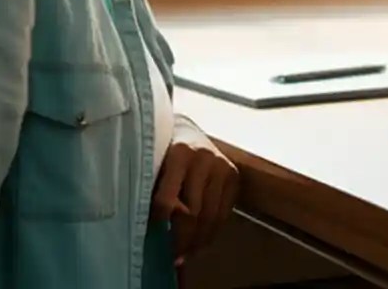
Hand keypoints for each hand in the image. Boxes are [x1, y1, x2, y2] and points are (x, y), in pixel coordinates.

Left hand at [151, 119, 238, 265]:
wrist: (186, 130)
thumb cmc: (162, 151)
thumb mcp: (153, 163)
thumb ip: (155, 189)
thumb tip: (158, 224)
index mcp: (179, 152)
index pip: (167, 199)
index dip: (159, 222)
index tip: (154, 236)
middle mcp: (204, 158)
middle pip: (193, 211)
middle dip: (182, 239)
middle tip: (174, 256)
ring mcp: (222, 166)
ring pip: (211, 215)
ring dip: (199, 240)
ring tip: (187, 253)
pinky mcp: (233, 174)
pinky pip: (224, 211)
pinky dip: (213, 230)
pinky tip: (202, 240)